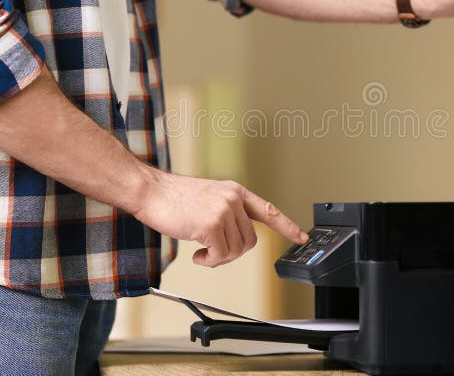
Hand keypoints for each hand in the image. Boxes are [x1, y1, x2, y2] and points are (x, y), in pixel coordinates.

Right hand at [134, 171, 308, 266]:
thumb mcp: (210, 198)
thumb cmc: (174, 198)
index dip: (287, 226)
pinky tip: (198, 255)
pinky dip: (209, 261)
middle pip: (250, 241)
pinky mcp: (211, 224)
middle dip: (232, 252)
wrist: (152, 192)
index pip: (269, 210)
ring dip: (219, 258)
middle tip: (213, 252)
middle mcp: (234, 199)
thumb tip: (236, 239)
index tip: (302, 237)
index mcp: (235, 192)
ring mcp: (224, 210)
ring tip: (203, 251)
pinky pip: (221, 256)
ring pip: (236, 251)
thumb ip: (228, 213)